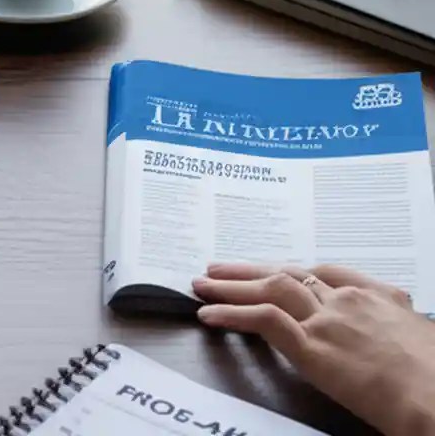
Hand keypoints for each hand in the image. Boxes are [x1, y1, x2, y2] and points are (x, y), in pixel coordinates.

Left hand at [194, 263, 434, 435]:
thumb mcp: (420, 339)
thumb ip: (391, 331)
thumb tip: (380, 340)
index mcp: (380, 296)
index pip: (324, 272)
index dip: (290, 269)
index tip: (269, 268)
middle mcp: (349, 301)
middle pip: (288, 274)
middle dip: (249, 270)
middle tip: (218, 268)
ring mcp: (328, 321)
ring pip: (270, 289)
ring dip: (230, 286)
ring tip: (202, 285)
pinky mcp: (312, 347)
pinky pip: (263, 321)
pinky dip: (231, 314)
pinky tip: (210, 314)